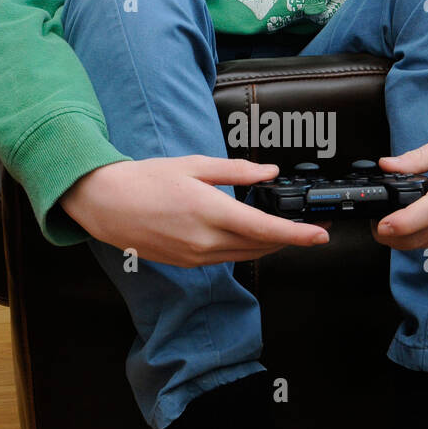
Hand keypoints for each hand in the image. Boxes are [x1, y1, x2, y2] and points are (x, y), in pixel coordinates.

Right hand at [58, 155, 330, 266]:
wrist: (106, 204)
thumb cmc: (146, 180)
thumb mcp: (194, 165)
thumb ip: (236, 171)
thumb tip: (269, 171)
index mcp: (208, 212)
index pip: (264, 229)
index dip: (297, 234)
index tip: (321, 234)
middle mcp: (205, 241)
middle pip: (262, 246)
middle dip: (291, 239)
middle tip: (313, 227)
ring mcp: (196, 257)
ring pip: (247, 255)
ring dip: (270, 245)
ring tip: (289, 231)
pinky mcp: (188, 263)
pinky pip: (228, 258)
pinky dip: (246, 248)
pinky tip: (251, 235)